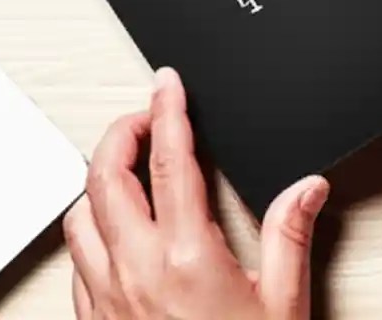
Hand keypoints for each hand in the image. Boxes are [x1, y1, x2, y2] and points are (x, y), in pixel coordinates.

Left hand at [65, 68, 329, 319]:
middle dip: (121, 132)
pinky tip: (110, 231)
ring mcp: (107, 298)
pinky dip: (87, 229)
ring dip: (98, 181)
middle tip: (144, 116)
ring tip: (126, 169)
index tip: (167, 84)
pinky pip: (75, 260)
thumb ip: (291, 238)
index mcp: (188, 257)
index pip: (171, 161)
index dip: (168, 111)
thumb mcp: (283, 307)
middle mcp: (137, 271)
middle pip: (106, 174)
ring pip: (79, 214)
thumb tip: (307, 187)